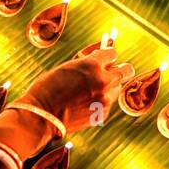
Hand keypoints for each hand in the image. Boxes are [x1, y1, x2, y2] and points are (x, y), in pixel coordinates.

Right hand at [16, 48, 133, 135]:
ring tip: (93, 89)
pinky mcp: (102, 113)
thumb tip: (101, 59)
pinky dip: (101, 101)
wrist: (42, 115)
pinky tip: (86, 103)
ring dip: (110, 86)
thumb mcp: (68, 67)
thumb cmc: (49, 88)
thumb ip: (87, 63)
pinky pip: (108, 103)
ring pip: (118, 88)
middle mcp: (103, 80)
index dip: (107, 55)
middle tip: (112, 71)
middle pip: (127, 70)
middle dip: (120, 69)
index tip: (104, 58)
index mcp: (92, 65)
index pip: (112, 53)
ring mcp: (105, 99)